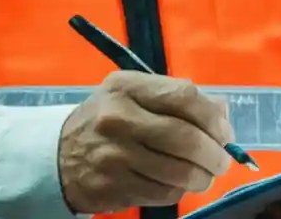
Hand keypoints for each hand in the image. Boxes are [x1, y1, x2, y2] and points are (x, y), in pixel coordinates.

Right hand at [58, 71, 234, 212]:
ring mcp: (113, 156)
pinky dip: (179, 191)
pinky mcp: (112, 187)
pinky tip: (179, 184)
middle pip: (186, 138)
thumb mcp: (133, 94)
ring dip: (202, 177)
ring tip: (205, 175)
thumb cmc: (106, 119)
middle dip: (215, 154)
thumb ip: (176, 97)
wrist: (57, 155)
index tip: (224, 131)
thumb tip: (222, 114)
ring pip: (178, 172)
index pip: (184, 97)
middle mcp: (117, 119)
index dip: (213, 117)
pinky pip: (162, 193)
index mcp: (126, 87)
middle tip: (223, 161)